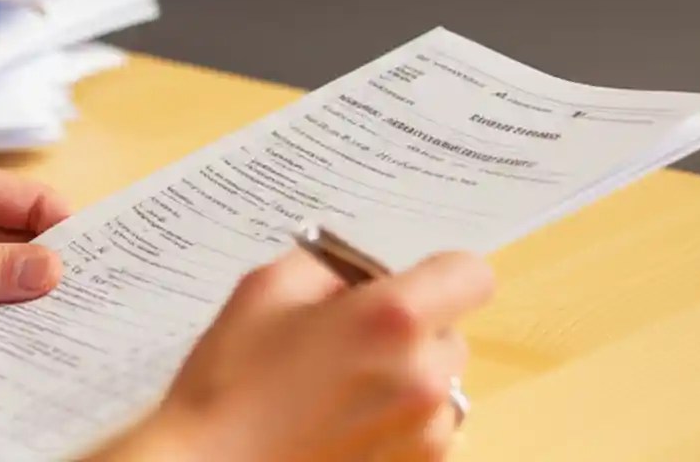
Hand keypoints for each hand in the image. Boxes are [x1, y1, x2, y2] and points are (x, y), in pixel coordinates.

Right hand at [90, 249, 493, 461]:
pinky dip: (396, 422)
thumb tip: (356, 273)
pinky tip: (340, 423)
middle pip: (450, 333)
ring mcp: (425, 434)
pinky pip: (426, 430)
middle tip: (346, 339)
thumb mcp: (265, 290)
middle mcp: (423, 377)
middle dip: (409, 330)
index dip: (437, 274)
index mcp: (392, 320)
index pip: (469, 275)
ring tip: (339, 389)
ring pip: (439, 386)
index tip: (402, 285)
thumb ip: (326, 265)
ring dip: (405, 379)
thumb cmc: (230, 384)